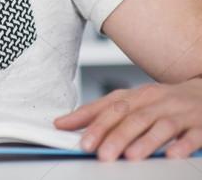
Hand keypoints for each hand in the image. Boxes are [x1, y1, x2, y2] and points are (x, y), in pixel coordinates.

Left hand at [53, 79, 201, 160]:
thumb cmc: (162, 101)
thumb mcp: (130, 101)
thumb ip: (98, 112)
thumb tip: (64, 123)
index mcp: (138, 95)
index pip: (112, 107)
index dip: (94, 122)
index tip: (78, 138)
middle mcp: (157, 101)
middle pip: (134, 117)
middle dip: (116, 136)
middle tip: (101, 153)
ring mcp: (180, 113)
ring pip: (161, 126)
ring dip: (145, 141)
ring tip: (130, 156)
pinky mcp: (201, 126)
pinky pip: (192, 136)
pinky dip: (182, 145)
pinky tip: (171, 155)